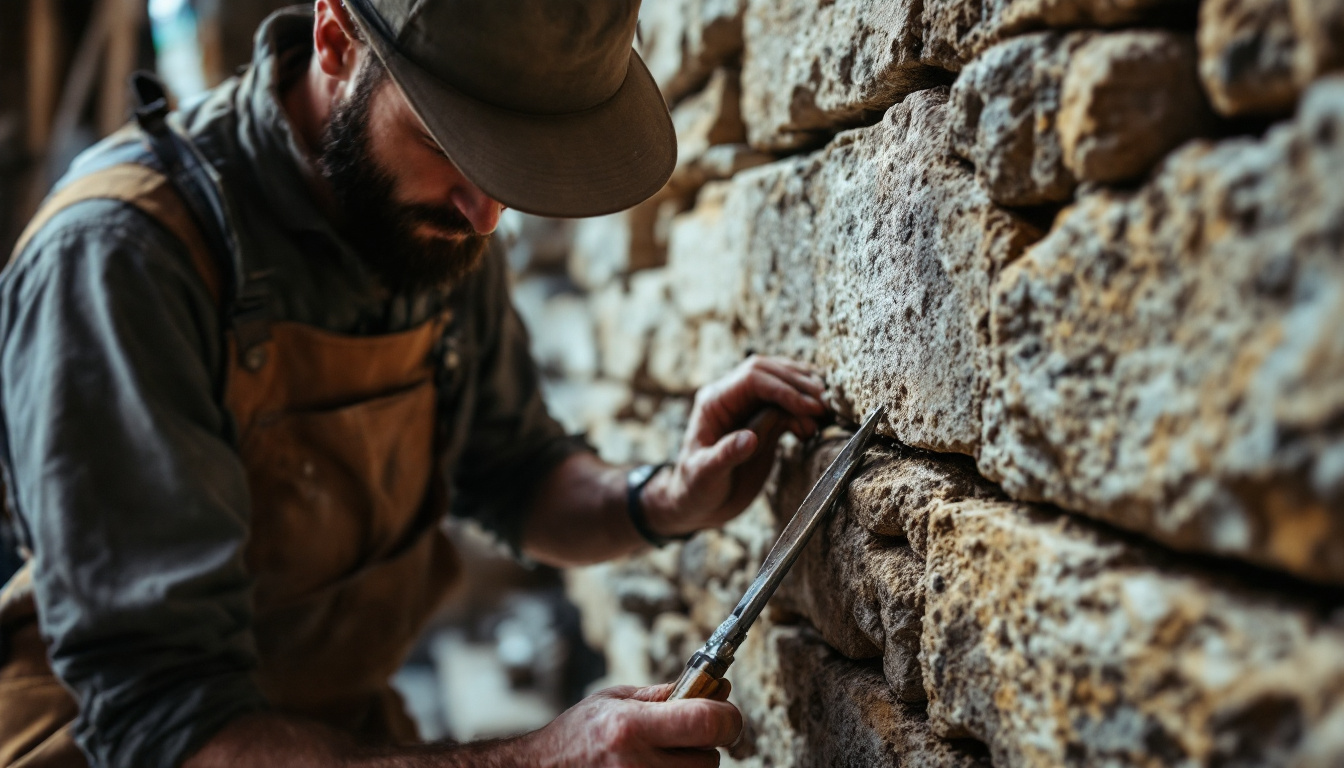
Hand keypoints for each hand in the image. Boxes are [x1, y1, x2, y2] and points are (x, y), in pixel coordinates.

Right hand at [513, 682, 739, 767]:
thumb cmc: (579, 734)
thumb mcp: (617, 701)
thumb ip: (667, 696)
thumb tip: (718, 688)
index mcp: (631, 728)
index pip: (706, 723)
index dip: (727, 717)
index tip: (725, 713)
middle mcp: (637, 765)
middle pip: (710, 759)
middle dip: (704, 745)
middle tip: (680, 737)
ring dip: (690, 765)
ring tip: (659, 756)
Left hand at [644, 355, 828, 536]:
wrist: (699, 503)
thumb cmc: (695, 489)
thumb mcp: (704, 475)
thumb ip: (725, 454)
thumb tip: (750, 438)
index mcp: (715, 401)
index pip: (752, 378)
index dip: (783, 388)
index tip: (807, 408)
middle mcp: (732, 397)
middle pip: (771, 373)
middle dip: (799, 386)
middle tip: (823, 408)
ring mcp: (749, 408)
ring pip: (782, 383)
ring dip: (806, 395)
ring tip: (824, 416)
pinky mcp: (764, 423)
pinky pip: (788, 406)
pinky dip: (805, 412)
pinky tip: (812, 429)